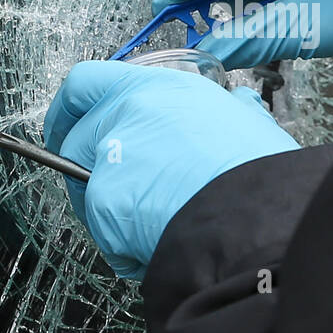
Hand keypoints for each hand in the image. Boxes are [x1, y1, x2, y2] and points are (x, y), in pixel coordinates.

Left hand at [43, 61, 299, 278]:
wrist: (259, 216)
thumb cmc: (262, 171)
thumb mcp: (250, 120)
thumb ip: (231, 109)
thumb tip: (240, 104)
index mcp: (158, 87)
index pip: (86, 83)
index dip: (69, 108)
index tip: (69, 125)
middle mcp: (127, 114)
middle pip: (77, 140)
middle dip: (91, 171)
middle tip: (120, 193)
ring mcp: (110, 159)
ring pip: (88, 190)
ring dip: (111, 212)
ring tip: (153, 227)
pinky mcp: (105, 203)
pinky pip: (105, 233)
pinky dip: (126, 248)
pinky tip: (159, 249)